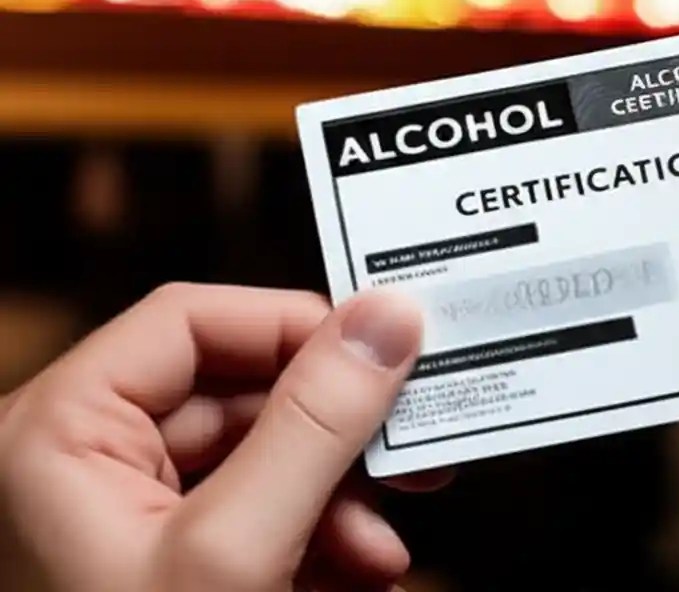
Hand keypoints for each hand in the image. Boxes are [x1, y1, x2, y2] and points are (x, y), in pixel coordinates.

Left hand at [0, 284, 450, 591]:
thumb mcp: (237, 553)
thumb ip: (316, 427)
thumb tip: (384, 323)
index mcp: (58, 432)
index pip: (193, 321)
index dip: (297, 328)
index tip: (384, 354)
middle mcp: (83, 459)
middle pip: (239, 390)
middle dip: (335, 436)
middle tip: (412, 449)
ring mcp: (123, 512)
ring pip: (259, 456)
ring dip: (338, 497)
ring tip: (383, 552)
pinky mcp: (164, 558)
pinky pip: (256, 512)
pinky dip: (316, 537)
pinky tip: (358, 572)